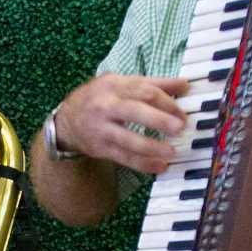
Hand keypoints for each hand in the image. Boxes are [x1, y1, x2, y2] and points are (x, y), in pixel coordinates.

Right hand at [48, 73, 193, 174]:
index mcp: (115, 86)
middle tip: (180, 128)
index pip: (145, 91)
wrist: (67, 120)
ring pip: (128, 139)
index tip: (183, 113)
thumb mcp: (122, 84)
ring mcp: (102, 129)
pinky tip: (160, 166)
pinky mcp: (100, 148)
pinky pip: (123, 158)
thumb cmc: (101, 98)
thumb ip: (154, 84)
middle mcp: (107, 106)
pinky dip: (142, 164)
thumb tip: (184, 85)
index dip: (166, 102)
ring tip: (171, 152)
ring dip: (152, 147)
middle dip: (159, 120)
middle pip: (135, 111)